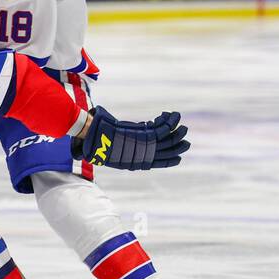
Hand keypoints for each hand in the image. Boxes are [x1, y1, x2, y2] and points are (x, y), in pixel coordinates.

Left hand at [72, 108, 189, 169]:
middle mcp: (143, 156)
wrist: (93, 139)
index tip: (178, 158)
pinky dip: (170, 120)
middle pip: (166, 151)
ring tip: (181, 123)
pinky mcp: (145, 135)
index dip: (169, 161)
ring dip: (177, 131)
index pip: (157, 163)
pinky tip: (173, 114)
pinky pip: (163, 128)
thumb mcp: (109, 150)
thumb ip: (118, 147)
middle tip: (185, 139)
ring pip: (168, 139)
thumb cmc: (97, 145)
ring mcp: (145, 146)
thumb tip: (117, 142)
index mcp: (136, 163)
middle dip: (178, 146)